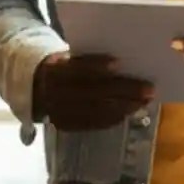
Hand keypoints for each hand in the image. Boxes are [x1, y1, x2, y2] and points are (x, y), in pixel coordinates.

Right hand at [34, 52, 153, 130]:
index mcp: (53, 71)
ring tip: (145, 100)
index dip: (97, 65)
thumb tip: (121, 60)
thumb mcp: (66, 57)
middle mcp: (54, 93)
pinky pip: (94, 124)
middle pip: (93, 92)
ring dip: (125, 106)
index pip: (77, 68)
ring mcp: (59, 113)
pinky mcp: (66, 126)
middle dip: (124, 90)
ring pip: (97, 110)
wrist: (35, 89)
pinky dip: (115, 117)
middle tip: (148, 88)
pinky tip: (130, 111)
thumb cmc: (62, 67)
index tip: (119, 62)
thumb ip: (85, 59)